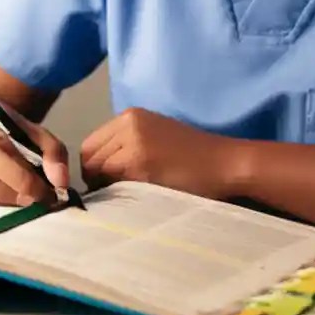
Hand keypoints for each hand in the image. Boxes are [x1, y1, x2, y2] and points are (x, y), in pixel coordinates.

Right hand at [0, 112, 68, 206]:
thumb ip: (53, 152)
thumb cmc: (10, 135)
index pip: (11, 165)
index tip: (50, 192)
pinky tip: (4, 195)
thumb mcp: (35, 134)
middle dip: (21, 195)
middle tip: (37, 198)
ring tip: (23, 196)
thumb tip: (60, 182)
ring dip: (8, 201)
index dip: (34, 184)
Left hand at [80, 107, 243, 199]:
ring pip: (98, 172)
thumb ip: (125, 146)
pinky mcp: (141, 165)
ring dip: (106, 187)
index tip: (106, 183)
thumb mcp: (155, 138)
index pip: (89, 145)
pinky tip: (137, 197)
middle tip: (116, 194)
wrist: (225, 163)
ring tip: (129, 195)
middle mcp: (128, 125)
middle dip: (96, 179)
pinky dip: (118, 194)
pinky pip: (114, 183)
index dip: (93, 168)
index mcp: (130, 116)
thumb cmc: (193, 156)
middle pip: (89, 159)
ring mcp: (133, 144)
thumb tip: (97, 172)